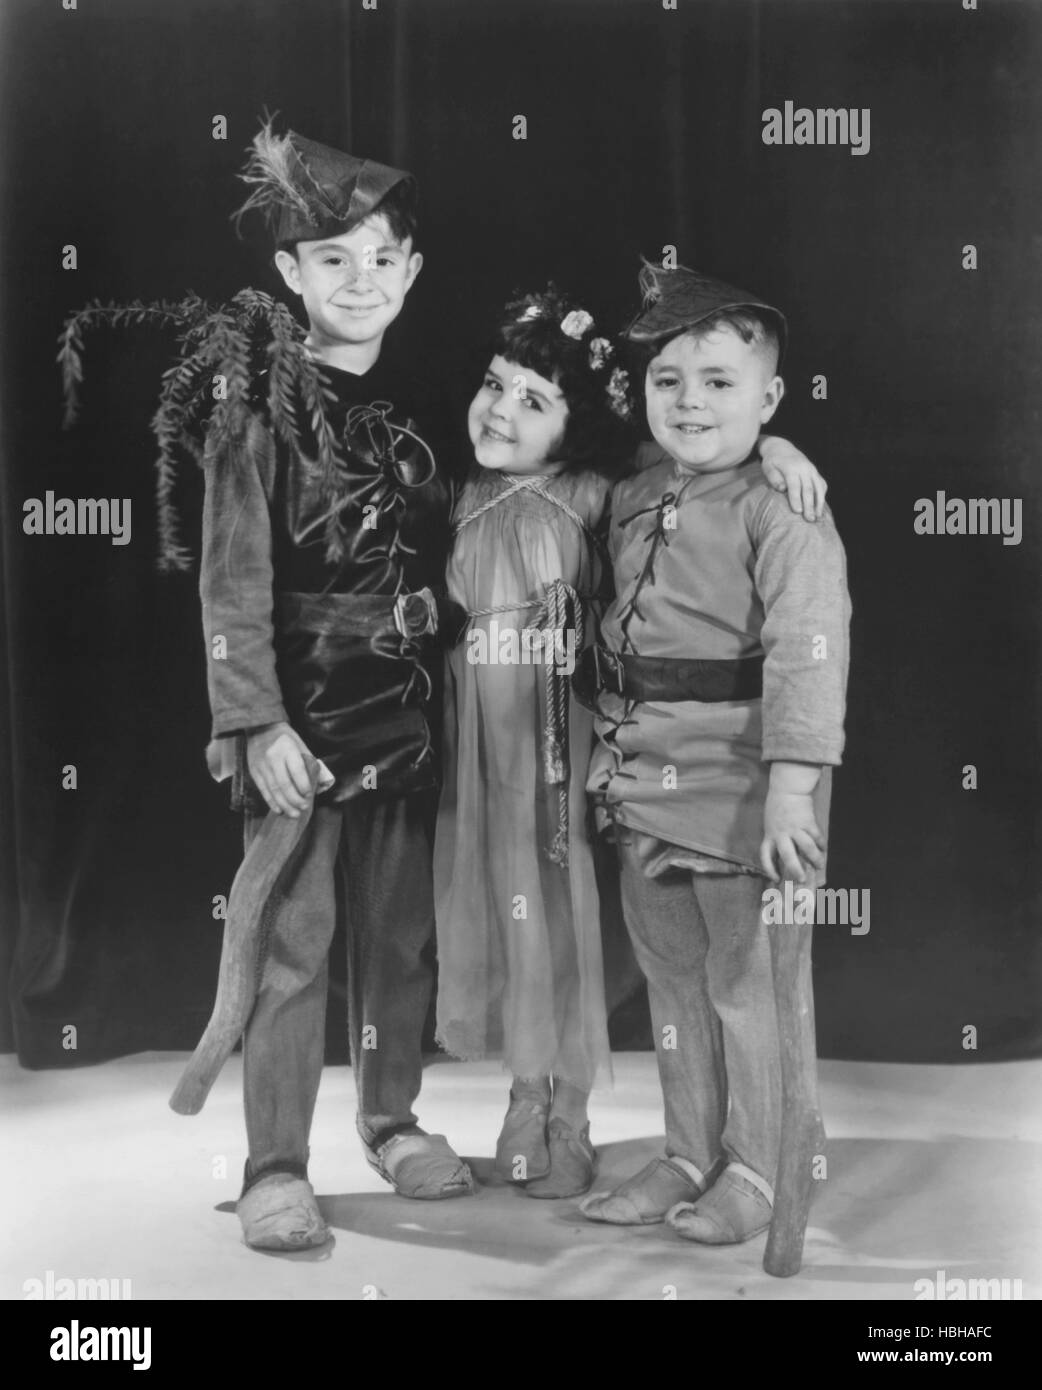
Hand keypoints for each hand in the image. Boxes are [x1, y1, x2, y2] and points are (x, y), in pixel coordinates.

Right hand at [246, 722, 315, 817]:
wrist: (260, 727)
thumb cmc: (285, 737)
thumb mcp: (300, 744)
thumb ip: (309, 763)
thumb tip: (320, 784)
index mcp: (287, 748)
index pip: (297, 771)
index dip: (304, 786)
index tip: (309, 795)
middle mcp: (273, 757)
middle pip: (284, 784)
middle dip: (295, 799)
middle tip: (303, 808)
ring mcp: (261, 766)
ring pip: (273, 790)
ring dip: (285, 804)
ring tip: (294, 814)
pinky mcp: (254, 772)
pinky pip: (263, 790)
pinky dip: (271, 802)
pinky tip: (279, 809)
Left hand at [759, 435, 826, 520]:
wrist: (782, 447)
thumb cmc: (773, 461)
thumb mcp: (768, 467)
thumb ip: (774, 478)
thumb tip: (782, 489)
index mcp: (791, 467)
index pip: (795, 485)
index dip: (796, 498)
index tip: (797, 512)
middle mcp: (805, 468)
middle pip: (808, 488)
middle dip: (809, 505)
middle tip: (809, 520)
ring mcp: (812, 470)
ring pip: (819, 487)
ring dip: (819, 503)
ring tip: (818, 518)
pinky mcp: (816, 473)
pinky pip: (822, 485)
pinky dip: (822, 497)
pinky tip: (820, 509)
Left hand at [760, 763, 826, 882]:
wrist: (788, 789)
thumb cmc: (778, 808)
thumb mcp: (771, 825)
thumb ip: (777, 839)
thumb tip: (788, 859)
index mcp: (770, 835)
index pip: (766, 856)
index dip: (769, 869)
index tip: (775, 879)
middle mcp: (781, 834)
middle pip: (787, 855)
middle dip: (795, 869)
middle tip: (802, 879)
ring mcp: (795, 828)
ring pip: (807, 847)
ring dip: (815, 859)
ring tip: (819, 866)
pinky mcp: (808, 821)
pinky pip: (816, 836)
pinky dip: (821, 844)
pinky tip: (823, 849)